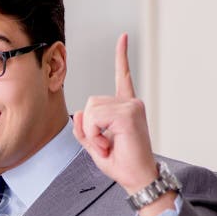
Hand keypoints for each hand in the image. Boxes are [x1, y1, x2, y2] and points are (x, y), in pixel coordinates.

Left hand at [73, 34, 174, 215]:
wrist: (137, 178)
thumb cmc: (120, 162)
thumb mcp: (93, 144)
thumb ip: (83, 127)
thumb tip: (79, 112)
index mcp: (125, 107)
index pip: (123, 76)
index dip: (121, 56)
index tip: (123, 37)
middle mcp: (131, 103)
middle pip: (90, 103)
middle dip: (89, 127)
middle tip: (105, 144)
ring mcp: (132, 106)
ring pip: (91, 111)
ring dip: (93, 133)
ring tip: (108, 145)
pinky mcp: (129, 114)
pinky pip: (96, 118)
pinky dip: (95, 135)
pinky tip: (109, 144)